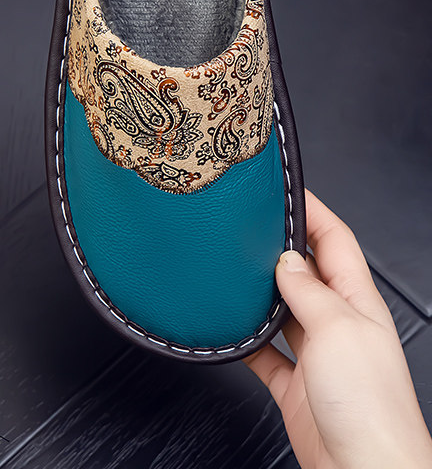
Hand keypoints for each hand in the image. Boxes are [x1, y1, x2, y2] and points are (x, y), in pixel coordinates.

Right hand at [244, 190, 431, 468]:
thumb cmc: (368, 405)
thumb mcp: (338, 329)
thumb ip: (308, 290)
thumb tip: (286, 259)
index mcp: (357, 301)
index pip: (336, 240)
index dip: (313, 211)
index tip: (285, 189)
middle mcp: (336, 322)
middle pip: (306, 270)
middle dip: (279, 247)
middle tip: (247, 226)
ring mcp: (315, 353)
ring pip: (282, 307)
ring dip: (258, 291)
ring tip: (230, 270)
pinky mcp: (292, 383)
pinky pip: (262, 350)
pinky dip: (243, 338)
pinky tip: (226, 328)